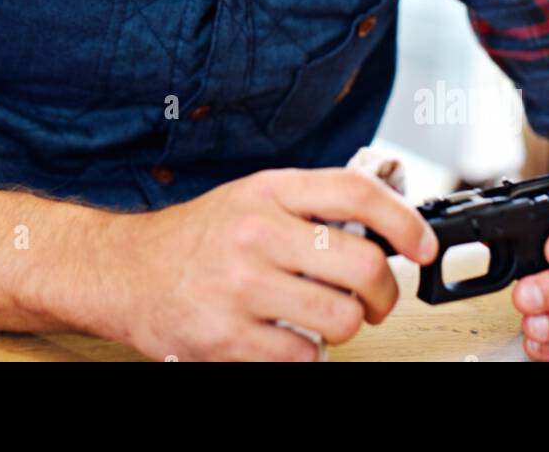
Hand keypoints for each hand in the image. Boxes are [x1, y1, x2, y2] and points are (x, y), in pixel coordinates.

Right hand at [111, 166, 438, 360]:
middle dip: (383, 293)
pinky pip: (303, 355)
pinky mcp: (228, 335)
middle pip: (362, 264)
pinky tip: (286, 336)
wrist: (126, 270)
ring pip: (340, 317)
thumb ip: (310, 206)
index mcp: (269, 191)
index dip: (403, 220)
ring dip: (345, 326)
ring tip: (325, 318)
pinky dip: (306, 353)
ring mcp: (241, 285)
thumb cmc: (197, 238)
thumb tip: (385, 226)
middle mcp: (257, 232)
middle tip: (374, 300)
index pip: (356, 193)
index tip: (422, 245)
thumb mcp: (252, 199)